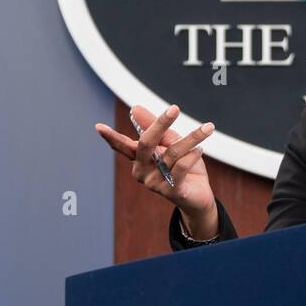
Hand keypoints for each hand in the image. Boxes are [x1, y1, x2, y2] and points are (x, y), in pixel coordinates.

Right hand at [94, 103, 218, 235]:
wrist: (199, 197)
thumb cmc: (184, 168)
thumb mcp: (171, 143)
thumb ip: (157, 128)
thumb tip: (134, 109)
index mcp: (139, 159)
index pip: (122, 146)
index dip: (110, 137)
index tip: (98, 127)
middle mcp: (142, 172)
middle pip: (146, 143)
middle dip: (160, 124)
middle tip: (174, 109)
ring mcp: (154, 183)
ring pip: (172, 153)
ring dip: (192, 138)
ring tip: (207, 128)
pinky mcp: (171, 191)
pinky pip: (181, 168)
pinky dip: (192, 156)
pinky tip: (200, 150)